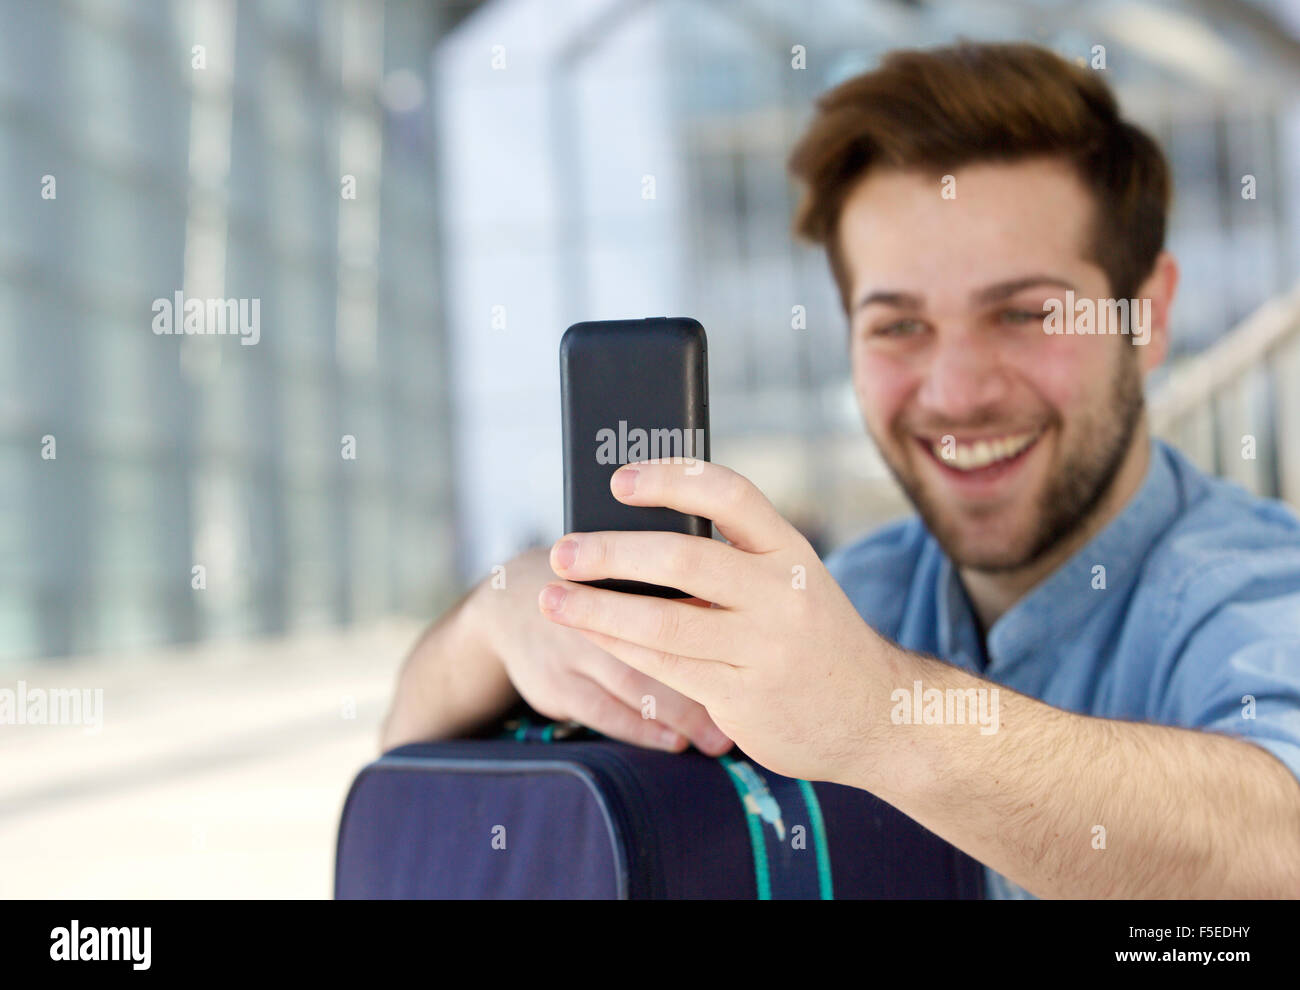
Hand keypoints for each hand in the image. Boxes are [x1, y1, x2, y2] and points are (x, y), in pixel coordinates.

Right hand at [470, 547, 733, 754]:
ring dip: (679, 713)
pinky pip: (603, 712)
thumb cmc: (592, 583)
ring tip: (718, 739)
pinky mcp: (553, 683)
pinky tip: (673, 741)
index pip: (675, 583)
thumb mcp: (623, 565)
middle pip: (656, 629)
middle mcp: (590, 598)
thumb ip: (673, 574)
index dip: (716, 616)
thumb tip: (735, 603)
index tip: (758, 650)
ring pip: (633, 681)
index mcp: (616, 564)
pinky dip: (641, 729)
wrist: (509, 602)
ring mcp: (569, 645)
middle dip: (704, 672)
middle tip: (749, 703)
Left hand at [538, 461, 903, 782]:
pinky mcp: (741, 696)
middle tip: (561, 551)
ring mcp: (762, 648)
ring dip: (597, 609)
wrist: (875, 714)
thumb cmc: (812, 633)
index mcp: (790, 549)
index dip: (671, 480)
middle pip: (683, 559)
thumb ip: (733, 556)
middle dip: (612, 552)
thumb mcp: (792, 579)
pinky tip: (590, 631)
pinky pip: (666, 667)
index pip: (730, 494)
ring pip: (663, 622)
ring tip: (552, 598)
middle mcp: (780, 593)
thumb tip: (635, 534)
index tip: (620, 480)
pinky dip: (619, 645)